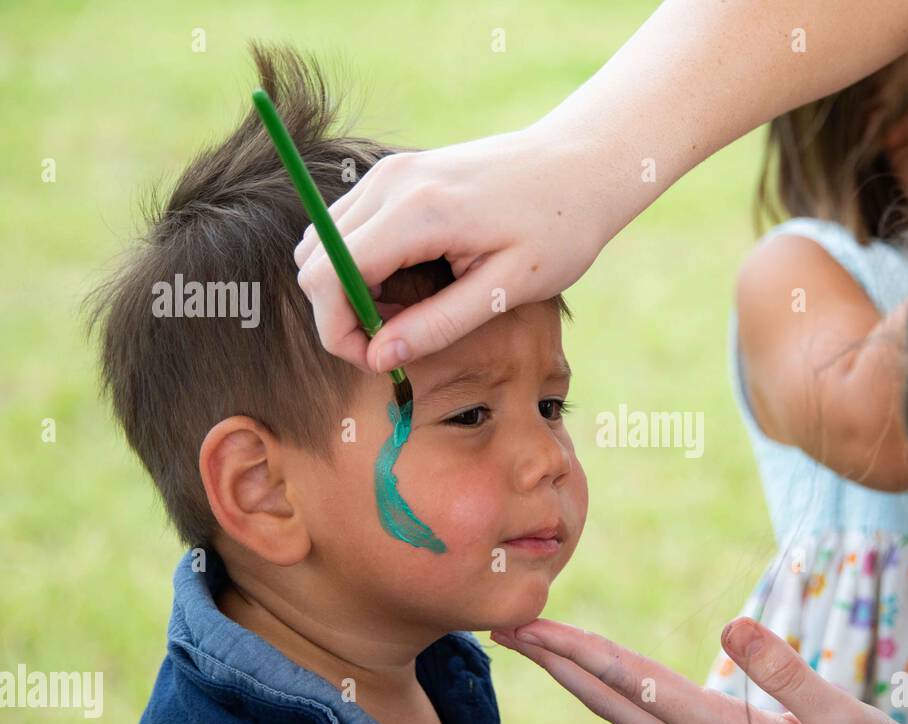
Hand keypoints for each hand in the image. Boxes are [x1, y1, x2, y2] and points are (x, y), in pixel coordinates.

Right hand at [294, 126, 616, 372]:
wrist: (579, 166)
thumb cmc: (558, 229)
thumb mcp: (508, 290)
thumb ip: (440, 324)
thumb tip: (379, 357)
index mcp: (419, 211)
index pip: (329, 276)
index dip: (338, 331)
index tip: (377, 360)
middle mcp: (390, 182)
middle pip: (314, 261)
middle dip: (338, 315)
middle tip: (392, 345)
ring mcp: (389, 172)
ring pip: (322, 243)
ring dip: (346, 290)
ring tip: (405, 317)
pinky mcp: (397, 173)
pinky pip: (347, 225)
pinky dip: (358, 264)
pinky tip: (407, 287)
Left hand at [490, 616, 907, 723]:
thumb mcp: (844, 720)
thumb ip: (787, 672)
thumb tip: (734, 624)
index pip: (635, 683)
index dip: (580, 650)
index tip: (532, 625)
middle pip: (613, 702)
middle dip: (557, 664)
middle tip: (506, 629)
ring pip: (627, 719)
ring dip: (579, 681)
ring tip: (544, 652)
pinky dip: (616, 701)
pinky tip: (610, 691)